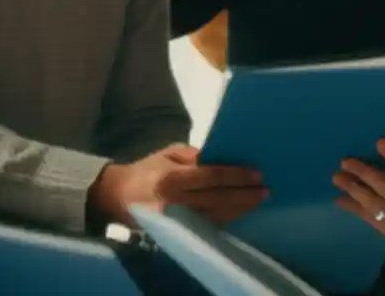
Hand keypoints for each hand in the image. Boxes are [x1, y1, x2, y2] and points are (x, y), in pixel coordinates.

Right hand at [89, 143, 266, 226]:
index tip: (256, 174)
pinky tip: (240, 211)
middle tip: (265, 190)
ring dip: (240, 209)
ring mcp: (177, 220)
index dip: (235, 176)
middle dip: (244, 195)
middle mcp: (176, 202)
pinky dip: (226, 218)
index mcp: (172, 178)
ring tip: (258, 200)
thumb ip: (194, 155)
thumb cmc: (148, 170)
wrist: (118, 197)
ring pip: (215, 216)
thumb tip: (220, 157)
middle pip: (217, 199)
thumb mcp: (168, 153)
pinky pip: (207, 225)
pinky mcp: (178, 231)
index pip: (210, 177)